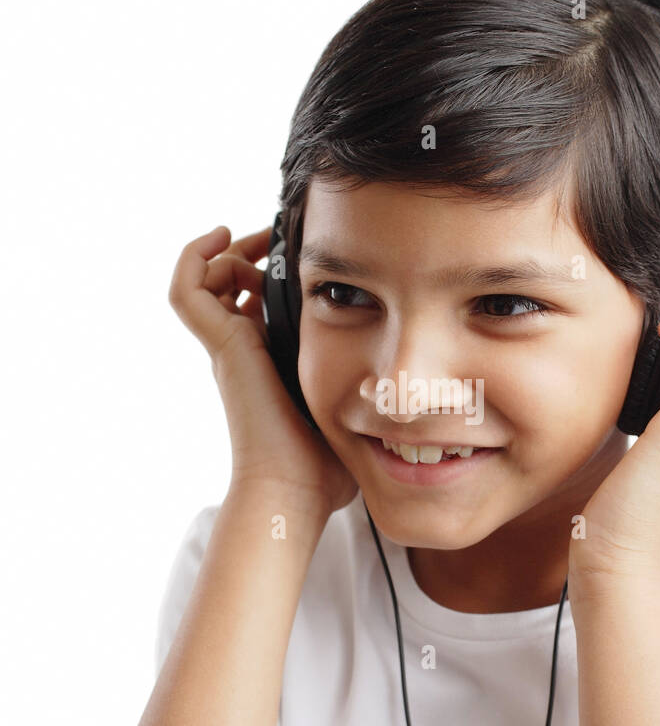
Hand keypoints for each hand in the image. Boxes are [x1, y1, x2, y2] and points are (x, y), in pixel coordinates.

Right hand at [168, 225, 358, 516]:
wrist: (294, 489)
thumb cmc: (323, 470)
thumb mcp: (351, 417)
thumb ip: (366, 398)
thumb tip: (407, 399)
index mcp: (266, 363)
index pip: (253, 304)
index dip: (266, 273)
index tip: (299, 259)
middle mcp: (240, 353)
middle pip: (225, 285)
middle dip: (248, 252)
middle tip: (276, 238)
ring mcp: (227, 348)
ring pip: (202, 281)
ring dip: (225, 251)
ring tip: (256, 237)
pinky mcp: (223, 346)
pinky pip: (186, 289)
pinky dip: (193, 257)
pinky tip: (224, 236)